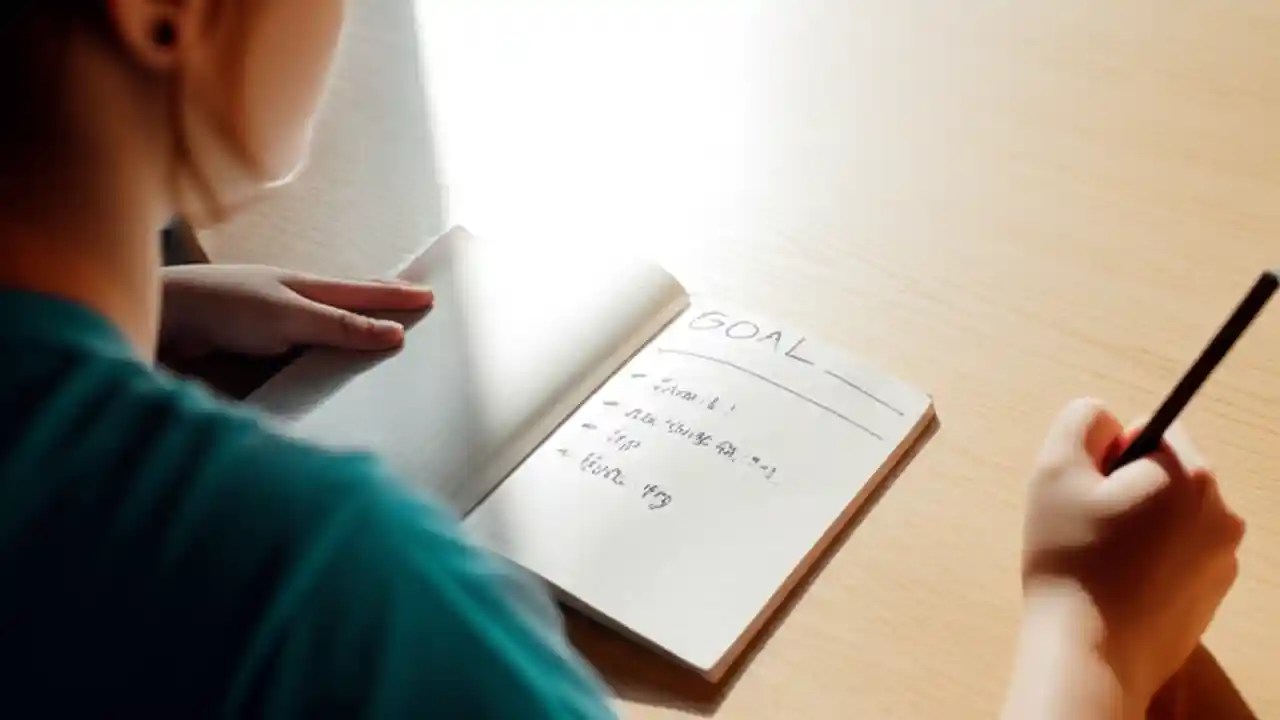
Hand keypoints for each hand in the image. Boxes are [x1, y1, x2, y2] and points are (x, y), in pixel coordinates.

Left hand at [160, 264, 433, 356]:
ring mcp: (275, 330)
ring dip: (353, 341)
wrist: (163, 323)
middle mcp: (294, 305)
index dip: (397, 295)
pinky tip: (330, 376)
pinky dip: (323, 367)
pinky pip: (302, 362)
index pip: (364, 291)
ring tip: (383, 348)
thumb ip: (339, 326)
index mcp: (306, 286)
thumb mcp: (289, 317)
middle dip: (382, 308)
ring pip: (326, 336)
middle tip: (415, 308)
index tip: (430, 296)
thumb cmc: (222, 306)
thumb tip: (394, 333)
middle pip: (349, 307)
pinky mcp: (257, 356)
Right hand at [1008, 399, 1243, 716]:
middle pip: (1165, 473)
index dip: (1109, 454)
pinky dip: (1150, 560)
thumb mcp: (1054, 471)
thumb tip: (1104, 420)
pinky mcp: (1213, 594)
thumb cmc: (1071, 561)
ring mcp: (1223, 559)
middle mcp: (1221, 513)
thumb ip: (1080, 422)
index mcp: (1190, 476)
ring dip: (1138, 524)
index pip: (1152, 429)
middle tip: (1088, 525)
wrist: (1092, 654)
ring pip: (1170, 515)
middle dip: (1126, 488)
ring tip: (1101, 559)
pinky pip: (1177, 554)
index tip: (1089, 490)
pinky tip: (1119, 584)